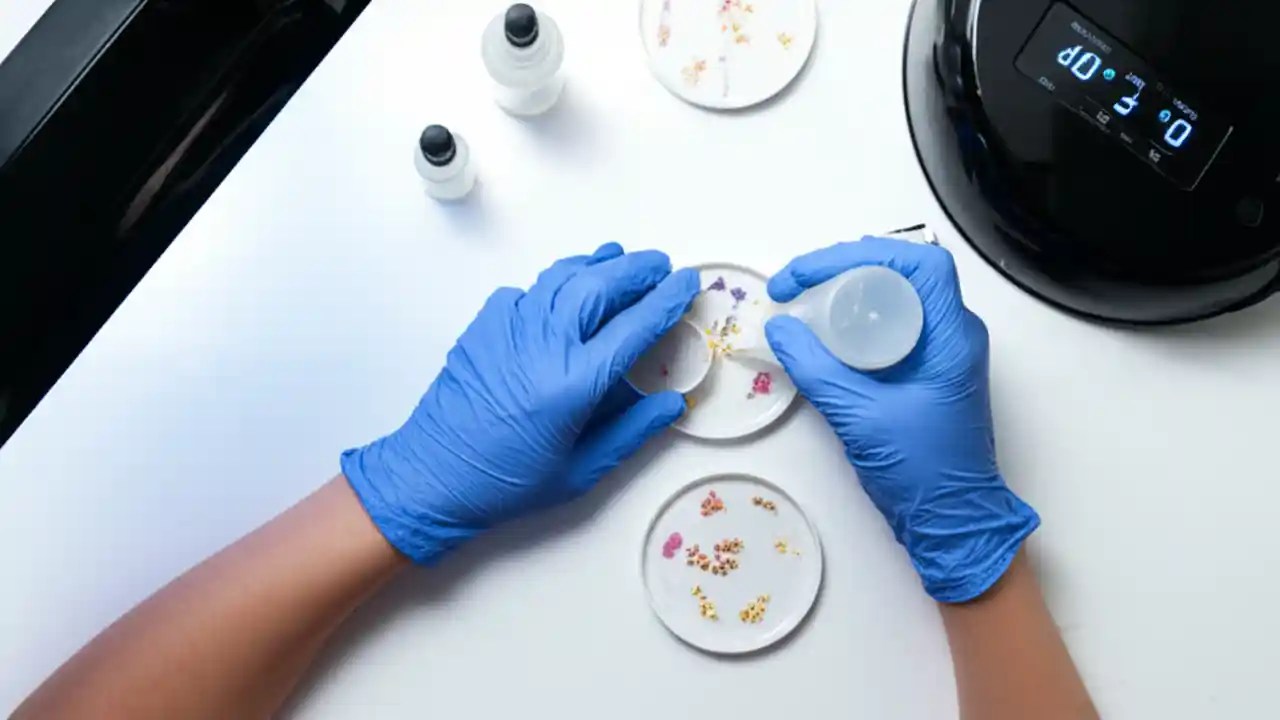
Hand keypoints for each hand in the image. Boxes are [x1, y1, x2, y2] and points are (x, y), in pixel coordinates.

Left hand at [342, 244, 699, 563]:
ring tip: (620, 259)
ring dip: (597, 264)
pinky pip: (528, 291)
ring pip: (562, 277)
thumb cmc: (506, 482)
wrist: (431, 477)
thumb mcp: (581, 470)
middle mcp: (542, 345)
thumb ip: (632, 431)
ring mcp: (509, 328)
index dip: (667, 300)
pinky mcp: (484, 326)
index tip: (687, 283)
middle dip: (637, 269)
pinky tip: (567, 288)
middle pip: (600, 285)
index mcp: (573, 383)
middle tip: (660, 265)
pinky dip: (556, 281)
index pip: (634, 326)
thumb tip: (673, 402)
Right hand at [765, 237, 1038, 602]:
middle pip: (904, 272)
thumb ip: (816, 370)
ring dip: (850, 290)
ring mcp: (943, 353)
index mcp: (952, 338)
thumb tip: (780, 329)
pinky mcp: (928, 372)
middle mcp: (954, 336)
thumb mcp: (860, 418)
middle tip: (799, 283)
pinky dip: (857, 320)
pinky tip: (825, 332)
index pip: (919, 264)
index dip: (864, 253)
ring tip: (805, 300)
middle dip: (846, 266)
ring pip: (897, 297)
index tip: (814, 271)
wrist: (953, 523)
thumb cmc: (922, 472)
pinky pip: (893, 326)